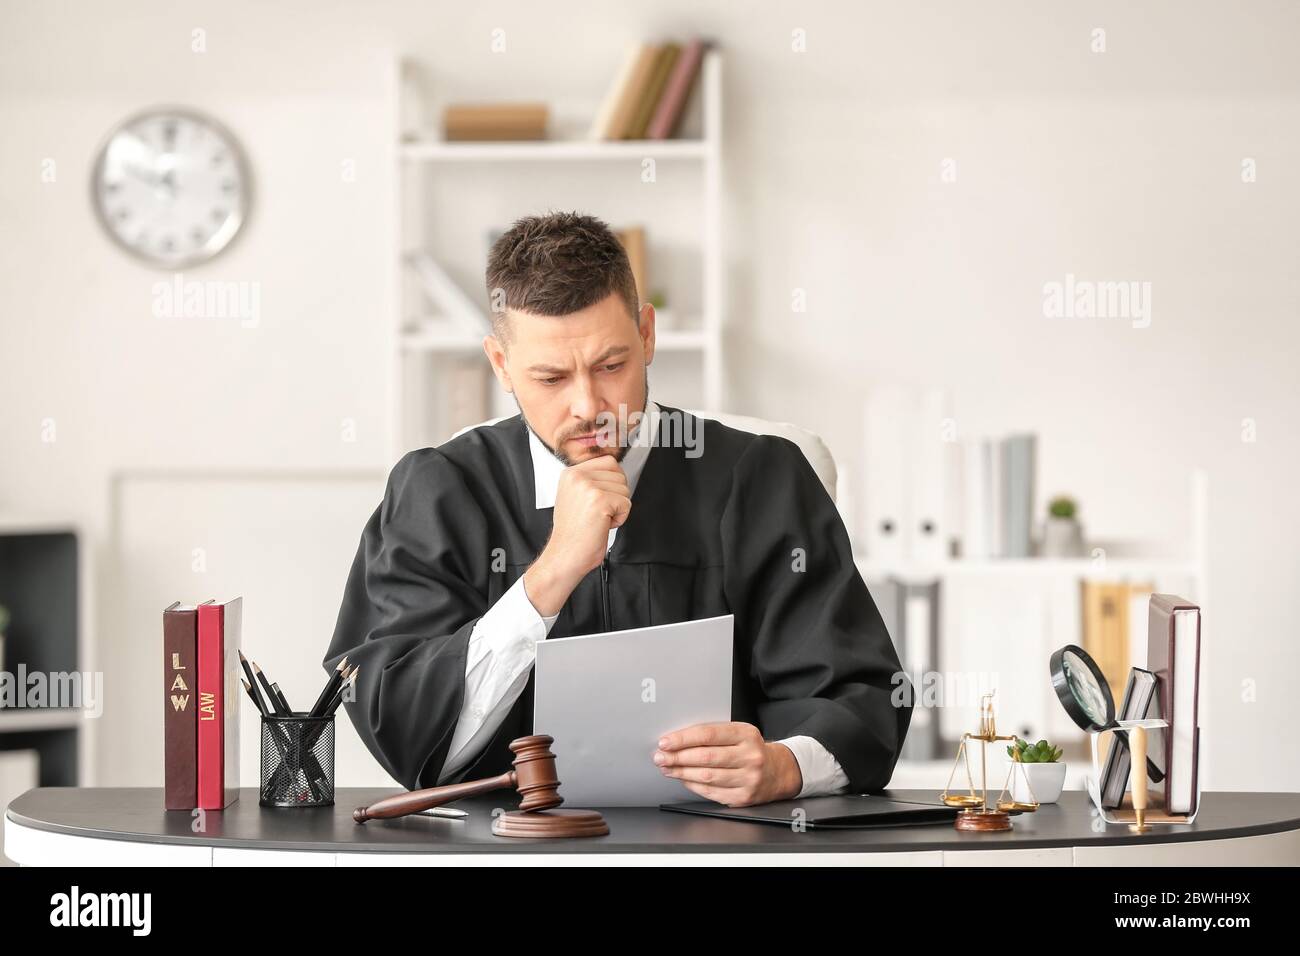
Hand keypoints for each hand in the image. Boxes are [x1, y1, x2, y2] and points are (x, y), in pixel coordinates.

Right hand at [524, 455, 630, 615]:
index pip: (609, 462)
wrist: (565, 555)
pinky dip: (620, 518)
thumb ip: (591, 481)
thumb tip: (615, 472)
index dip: (612, 483)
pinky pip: (626, 504)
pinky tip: (602, 525)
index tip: (600, 500)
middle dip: (616, 496)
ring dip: (618, 508)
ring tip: (598, 519)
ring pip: (625, 489)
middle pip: (620, 475)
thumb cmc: (573, 533)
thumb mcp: (574, 497)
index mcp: (570, 473)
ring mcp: (588, 487)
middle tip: (597, 512)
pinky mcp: (600, 500)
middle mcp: (578, 476)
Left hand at [652, 722, 802, 806]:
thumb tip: (678, 740)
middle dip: (677, 757)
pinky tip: (683, 778)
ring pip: (707, 776)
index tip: (665, 742)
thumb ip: (713, 734)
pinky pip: (711, 792)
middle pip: (706, 757)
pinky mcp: (744, 797)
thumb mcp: (739, 733)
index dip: (683, 739)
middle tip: (660, 756)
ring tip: (667, 767)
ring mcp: (748, 779)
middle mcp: (750, 756)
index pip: (708, 735)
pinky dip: (693, 785)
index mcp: (746, 734)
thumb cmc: (750, 749)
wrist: (777, 771)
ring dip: (681, 772)